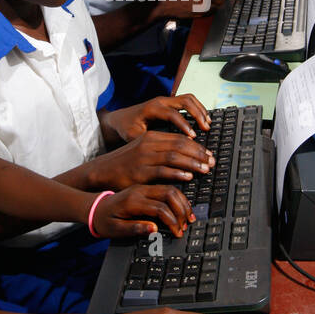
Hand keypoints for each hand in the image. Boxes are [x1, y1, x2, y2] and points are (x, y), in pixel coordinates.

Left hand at [92, 184, 193, 238]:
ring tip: (189, 216)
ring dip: (183, 201)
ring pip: (170, 187)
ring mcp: (143, 187)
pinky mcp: (146, 187)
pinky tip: (184, 203)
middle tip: (188, 223)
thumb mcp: (115, 229)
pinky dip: (178, 194)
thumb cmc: (104, 220)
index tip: (177, 232)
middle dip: (182, 209)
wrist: (94, 206)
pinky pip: (166, 185)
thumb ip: (135, 228)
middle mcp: (139, 191)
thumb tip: (154, 229)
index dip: (172, 221)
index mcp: (132, 201)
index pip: (159, 208)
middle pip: (169, 193)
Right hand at [96, 131, 214, 189]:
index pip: (180, 138)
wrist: (102, 171)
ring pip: (174, 156)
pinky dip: (177, 173)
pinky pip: (162, 171)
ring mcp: (144, 157)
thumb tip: (185, 155)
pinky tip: (188, 176)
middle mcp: (148, 144)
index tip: (209, 155)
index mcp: (152, 137)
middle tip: (212, 162)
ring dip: (193, 163)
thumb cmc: (126, 162)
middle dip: (199, 154)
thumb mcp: (144, 150)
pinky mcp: (140, 172)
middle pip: (180, 145)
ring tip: (205, 169)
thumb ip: (162, 150)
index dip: (197, 146)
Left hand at [104, 94, 210, 140]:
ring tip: (208, 124)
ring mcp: (166, 100)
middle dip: (197, 114)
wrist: (120, 119)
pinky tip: (203, 120)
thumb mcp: (132, 136)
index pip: (172, 114)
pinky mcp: (169, 103)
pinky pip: (187, 101)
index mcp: (152, 108)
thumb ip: (147, 141)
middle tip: (206, 128)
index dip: (184, 125)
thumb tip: (164, 150)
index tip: (193, 137)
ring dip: (200, 110)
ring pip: (189, 98)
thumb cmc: (126, 128)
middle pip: (185, 101)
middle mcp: (160, 101)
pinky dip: (197, 108)